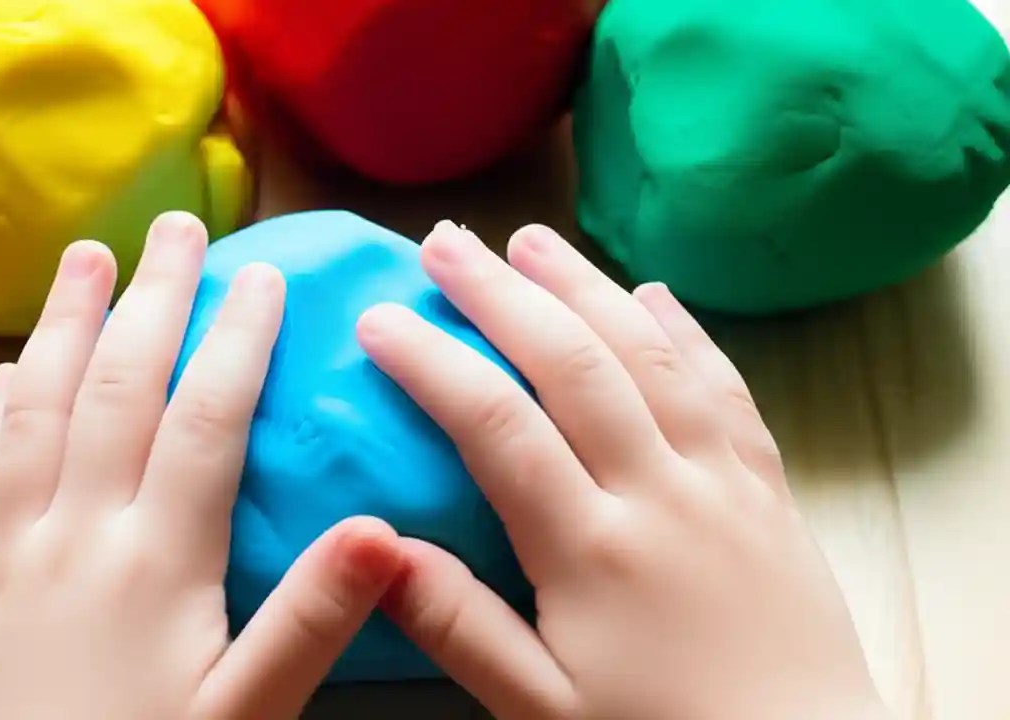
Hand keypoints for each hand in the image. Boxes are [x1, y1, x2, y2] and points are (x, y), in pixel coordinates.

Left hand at [0, 212, 403, 719]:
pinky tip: (4, 374)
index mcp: (158, 562)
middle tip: (175, 226)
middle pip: (116, 388)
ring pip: (34, 411)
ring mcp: (6, 553)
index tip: (259, 275)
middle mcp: (76, 535)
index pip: (203, 419)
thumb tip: (384, 531)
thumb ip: (310, 622)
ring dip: (62, 325)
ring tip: (85, 257)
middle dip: (152, 299)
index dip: (236, 339)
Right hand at [357, 221, 888, 719]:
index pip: (497, 425)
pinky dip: (684, 329)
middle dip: (502, 293)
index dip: (433, 362)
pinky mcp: (766, 484)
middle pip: (572, 363)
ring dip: (586, 287)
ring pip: (649, 354)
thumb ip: (458, 626)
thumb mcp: (543, 708)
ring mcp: (721, 479)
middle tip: (445, 243)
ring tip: (531, 239)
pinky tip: (650, 292)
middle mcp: (659, 492)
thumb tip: (374, 547)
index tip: (379, 320)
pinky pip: (724, 385)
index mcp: (591, 549)